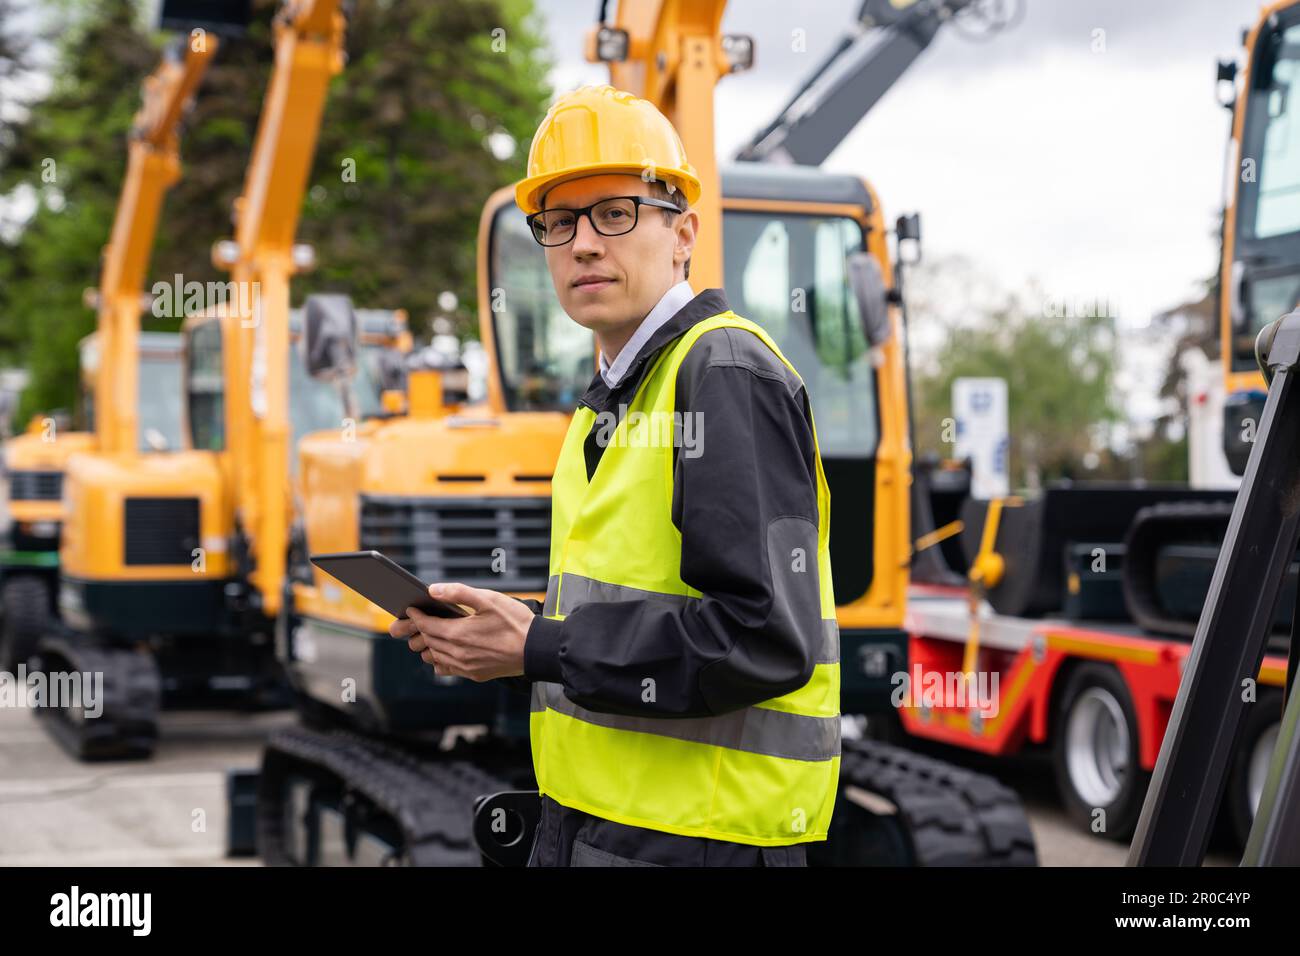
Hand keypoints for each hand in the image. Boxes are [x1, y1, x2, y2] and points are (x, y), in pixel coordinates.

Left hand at [387, 582, 534, 680]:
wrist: (536, 649)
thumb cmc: (515, 622)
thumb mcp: (489, 599)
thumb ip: (459, 592)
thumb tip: (433, 590)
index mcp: (459, 633)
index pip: (427, 625)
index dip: (416, 617)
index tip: (411, 610)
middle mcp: (458, 653)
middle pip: (428, 641)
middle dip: (416, 630)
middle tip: (409, 623)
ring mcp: (466, 666)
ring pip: (434, 657)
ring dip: (428, 646)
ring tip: (427, 636)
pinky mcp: (474, 675)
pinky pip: (447, 670)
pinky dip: (440, 661)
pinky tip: (443, 653)